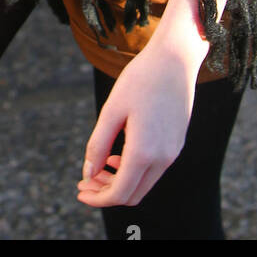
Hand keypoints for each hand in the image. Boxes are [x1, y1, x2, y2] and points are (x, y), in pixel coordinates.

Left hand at [76, 40, 198, 207]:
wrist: (175, 59)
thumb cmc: (140, 79)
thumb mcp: (112, 109)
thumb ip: (98, 144)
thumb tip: (88, 174)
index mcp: (144, 152)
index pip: (119, 193)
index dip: (97, 198)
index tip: (79, 190)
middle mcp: (162, 158)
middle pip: (132, 194)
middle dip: (106, 192)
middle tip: (85, 180)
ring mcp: (172, 152)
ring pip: (144, 184)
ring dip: (120, 182)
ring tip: (98, 168)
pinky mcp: (176, 143)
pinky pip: (153, 170)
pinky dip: (133, 171)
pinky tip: (117, 155)